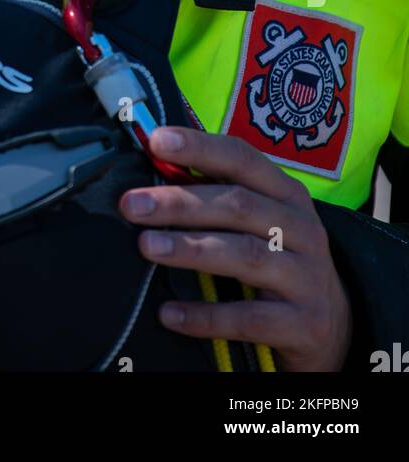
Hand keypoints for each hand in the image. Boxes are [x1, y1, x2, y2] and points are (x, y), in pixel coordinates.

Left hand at [119, 125, 352, 371]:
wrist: (333, 322)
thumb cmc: (278, 256)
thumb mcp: (261, 218)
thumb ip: (217, 193)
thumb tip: (154, 163)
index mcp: (287, 193)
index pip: (242, 158)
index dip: (199, 147)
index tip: (155, 141)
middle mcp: (302, 228)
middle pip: (238, 205)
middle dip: (180, 203)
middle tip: (132, 205)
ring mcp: (306, 277)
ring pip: (245, 255)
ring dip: (191, 248)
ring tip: (147, 246)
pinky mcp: (305, 324)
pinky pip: (249, 319)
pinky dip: (207, 316)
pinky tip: (170, 314)